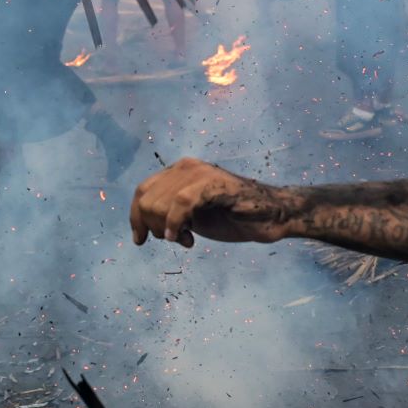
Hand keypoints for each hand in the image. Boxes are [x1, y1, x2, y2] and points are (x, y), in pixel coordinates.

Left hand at [130, 158, 290, 247]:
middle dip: (153, 226)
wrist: (270, 216)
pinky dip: (175, 223)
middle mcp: (186, 167)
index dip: (136, 217)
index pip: (142, 191)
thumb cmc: (233, 216)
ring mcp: (200, 173)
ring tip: (186, 239)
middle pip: (147, 199)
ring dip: (167, 229)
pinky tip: (184, 238)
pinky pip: (181, 202)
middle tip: (176, 240)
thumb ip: (169, 213)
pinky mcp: (214, 184)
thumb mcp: (193, 215)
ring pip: (159, 202)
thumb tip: (141, 227)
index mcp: (179, 172)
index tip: (140, 240)